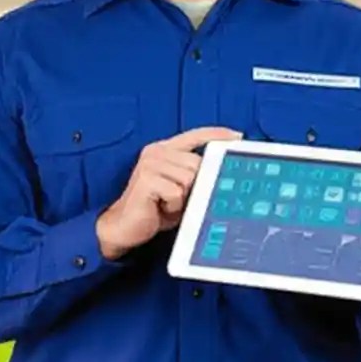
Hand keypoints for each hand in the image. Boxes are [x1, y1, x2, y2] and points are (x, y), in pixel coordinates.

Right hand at [96, 126, 242, 259]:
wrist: (124, 226)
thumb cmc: (154, 209)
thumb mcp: (179, 189)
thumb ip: (194, 175)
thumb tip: (220, 171)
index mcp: (163, 150)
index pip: (194, 135)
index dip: (216, 134)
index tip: (236, 136)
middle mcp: (156, 152)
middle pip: (197, 163)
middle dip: (195, 185)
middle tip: (178, 199)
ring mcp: (150, 164)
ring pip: (189, 178)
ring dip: (183, 198)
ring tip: (167, 203)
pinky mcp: (147, 179)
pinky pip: (177, 192)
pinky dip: (173, 206)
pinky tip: (160, 208)